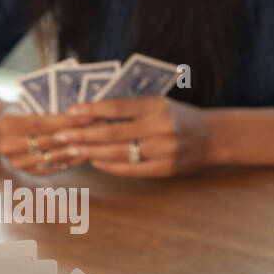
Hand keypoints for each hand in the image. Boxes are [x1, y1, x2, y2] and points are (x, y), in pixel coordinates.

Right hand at [0, 105, 90, 176]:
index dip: (66, 121)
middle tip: (100, 128)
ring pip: (52, 157)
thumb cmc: (22, 110)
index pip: (41, 123)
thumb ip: (48, 109)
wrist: (2, 129)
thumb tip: (83, 110)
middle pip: (48, 141)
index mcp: (6, 124)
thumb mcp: (29, 104)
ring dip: (77, 149)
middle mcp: (7, 146)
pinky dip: (71, 161)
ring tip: (97, 140)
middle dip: (76, 134)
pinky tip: (87, 153)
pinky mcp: (27, 172)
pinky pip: (53, 167)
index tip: (89, 116)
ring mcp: (16, 162)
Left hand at [56, 97, 212, 176]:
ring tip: (71, 149)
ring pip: (119, 152)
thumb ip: (130, 109)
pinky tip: (95, 160)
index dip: (91, 109)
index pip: (117, 106)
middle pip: (113, 132)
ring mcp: (163, 149)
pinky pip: (131, 169)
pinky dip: (110, 165)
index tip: (69, 112)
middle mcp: (160, 127)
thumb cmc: (178, 117)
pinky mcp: (165, 168)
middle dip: (83, 134)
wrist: (213, 137)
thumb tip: (91, 115)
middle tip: (60, 135)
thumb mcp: (158, 104)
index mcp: (157, 105)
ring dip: (91, 151)